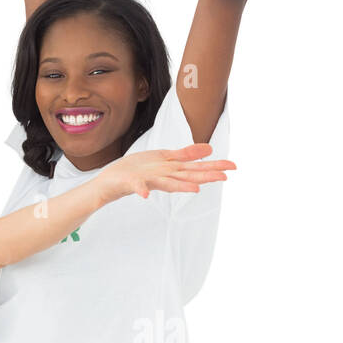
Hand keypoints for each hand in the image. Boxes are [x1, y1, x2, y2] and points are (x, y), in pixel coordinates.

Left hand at [96, 143, 234, 201]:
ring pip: (168, 182)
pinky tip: (145, 194)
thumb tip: (209, 148)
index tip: (232, 168)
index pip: (195, 168)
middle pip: (187, 175)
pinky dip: (141, 190)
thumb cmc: (137, 169)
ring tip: (196, 189)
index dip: (213, 167)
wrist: (111, 182)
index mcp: (171, 170)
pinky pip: (136, 186)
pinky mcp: (131, 182)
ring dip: (181, 186)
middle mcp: (163, 177)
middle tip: (224, 177)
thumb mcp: (164, 157)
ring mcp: (148, 180)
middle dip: (205, 176)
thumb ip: (186, 154)